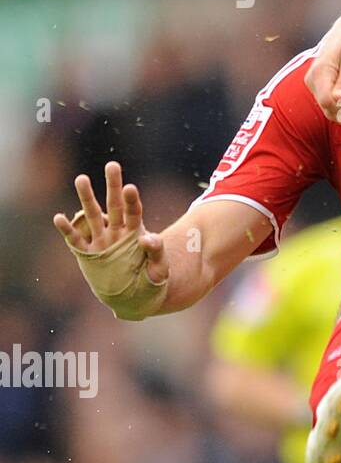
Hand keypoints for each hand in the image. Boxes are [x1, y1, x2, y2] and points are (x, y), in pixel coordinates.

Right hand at [53, 161, 168, 283]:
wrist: (134, 297)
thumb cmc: (150, 280)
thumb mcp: (159, 269)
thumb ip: (156, 252)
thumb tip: (148, 238)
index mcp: (136, 232)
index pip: (134, 212)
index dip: (132, 200)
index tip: (130, 187)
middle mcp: (117, 232)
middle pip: (114, 205)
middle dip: (113, 185)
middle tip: (112, 164)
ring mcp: (101, 242)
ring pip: (93, 216)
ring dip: (87, 198)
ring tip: (82, 178)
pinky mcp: (88, 255)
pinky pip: (75, 240)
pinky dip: (67, 229)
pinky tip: (58, 217)